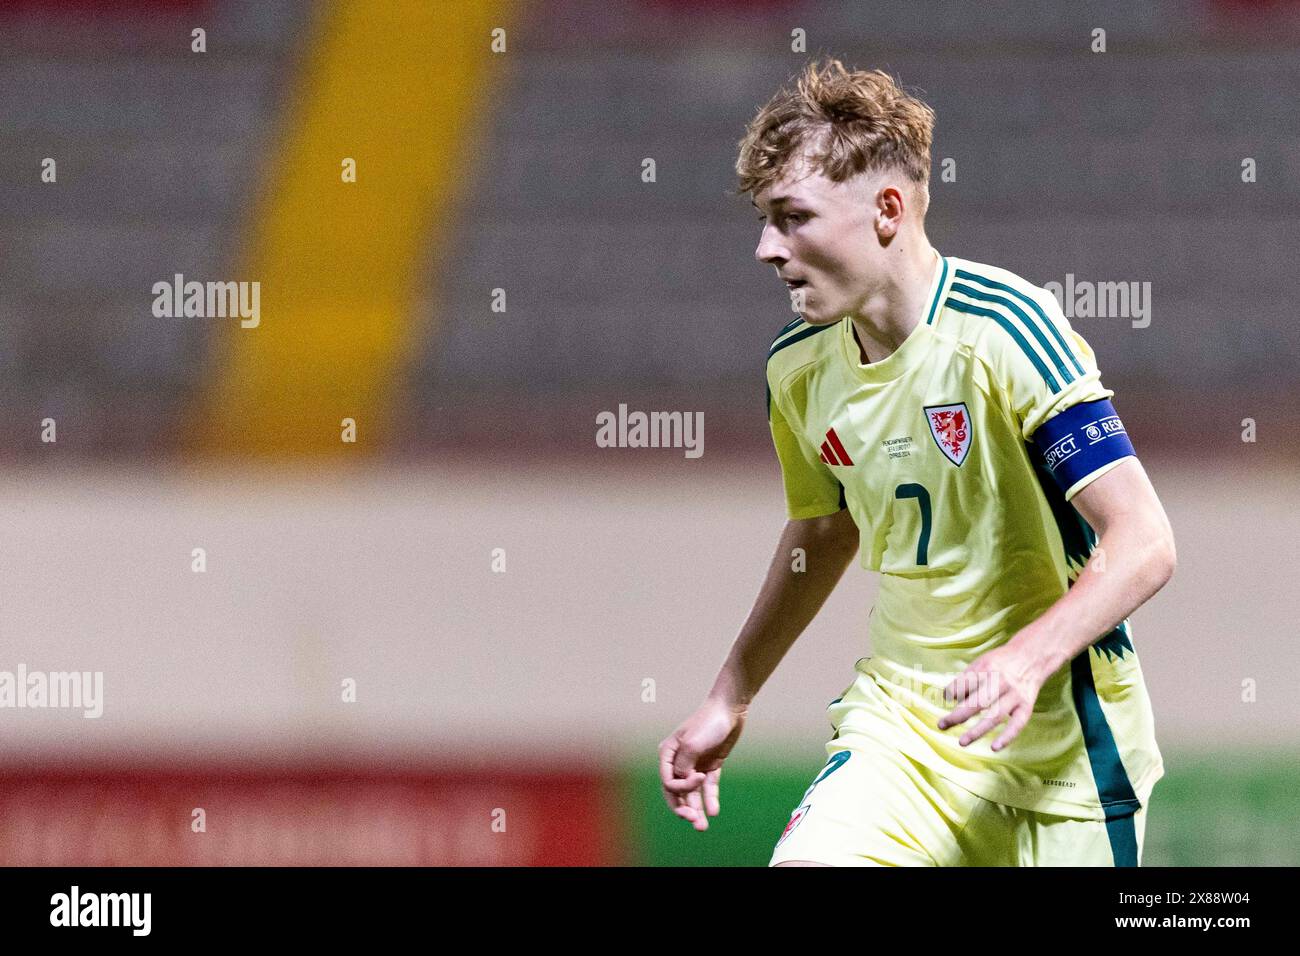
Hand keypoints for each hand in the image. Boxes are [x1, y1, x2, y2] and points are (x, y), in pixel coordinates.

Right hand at [658, 698, 745, 830]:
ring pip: (692, 793)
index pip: (668, 782)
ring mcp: (695, 765)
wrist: (730, 710)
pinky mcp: (711, 766)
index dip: (681, 787)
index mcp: (668, 754)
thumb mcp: (692, 744)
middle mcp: (679, 761)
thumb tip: (680, 784)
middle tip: (694, 821)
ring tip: (702, 827)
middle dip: (683, 808)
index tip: (698, 777)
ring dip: (696, 810)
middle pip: (677, 792)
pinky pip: (708, 787)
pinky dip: (710, 799)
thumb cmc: (707, 722)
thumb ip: (684, 767)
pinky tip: (713, 811)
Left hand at [937, 639, 1049, 750]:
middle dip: (958, 716)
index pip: (964, 683)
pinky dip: (1007, 737)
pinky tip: (994, 748)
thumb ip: (966, 679)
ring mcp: (1015, 695)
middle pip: (977, 702)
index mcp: (986, 668)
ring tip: (962, 742)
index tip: (944, 699)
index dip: (952, 692)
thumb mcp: (982, 662)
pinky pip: (1017, 724)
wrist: (1031, 656)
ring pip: (995, 716)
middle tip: (942, 725)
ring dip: (977, 731)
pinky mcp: (1026, 706)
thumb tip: (951, 698)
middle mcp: (1001, 681)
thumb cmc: (1000, 662)